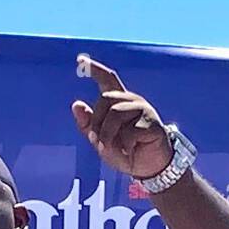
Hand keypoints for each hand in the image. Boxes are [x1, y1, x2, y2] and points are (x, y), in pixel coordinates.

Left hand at [71, 56, 171, 178]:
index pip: (107, 80)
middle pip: (105, 99)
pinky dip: (125, 146)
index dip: (94, 69)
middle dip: (96, 123)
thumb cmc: (126, 153)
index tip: (80, 60)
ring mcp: (143, 109)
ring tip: (112, 150)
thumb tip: (76, 104)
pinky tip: (129, 153)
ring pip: (115, 114)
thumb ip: (88, 125)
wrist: (150, 168)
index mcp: (119, 102)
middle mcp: (131, 101)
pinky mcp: (152, 123)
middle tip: (97, 143)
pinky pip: (130, 131)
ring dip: (107, 135)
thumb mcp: (101, 141)